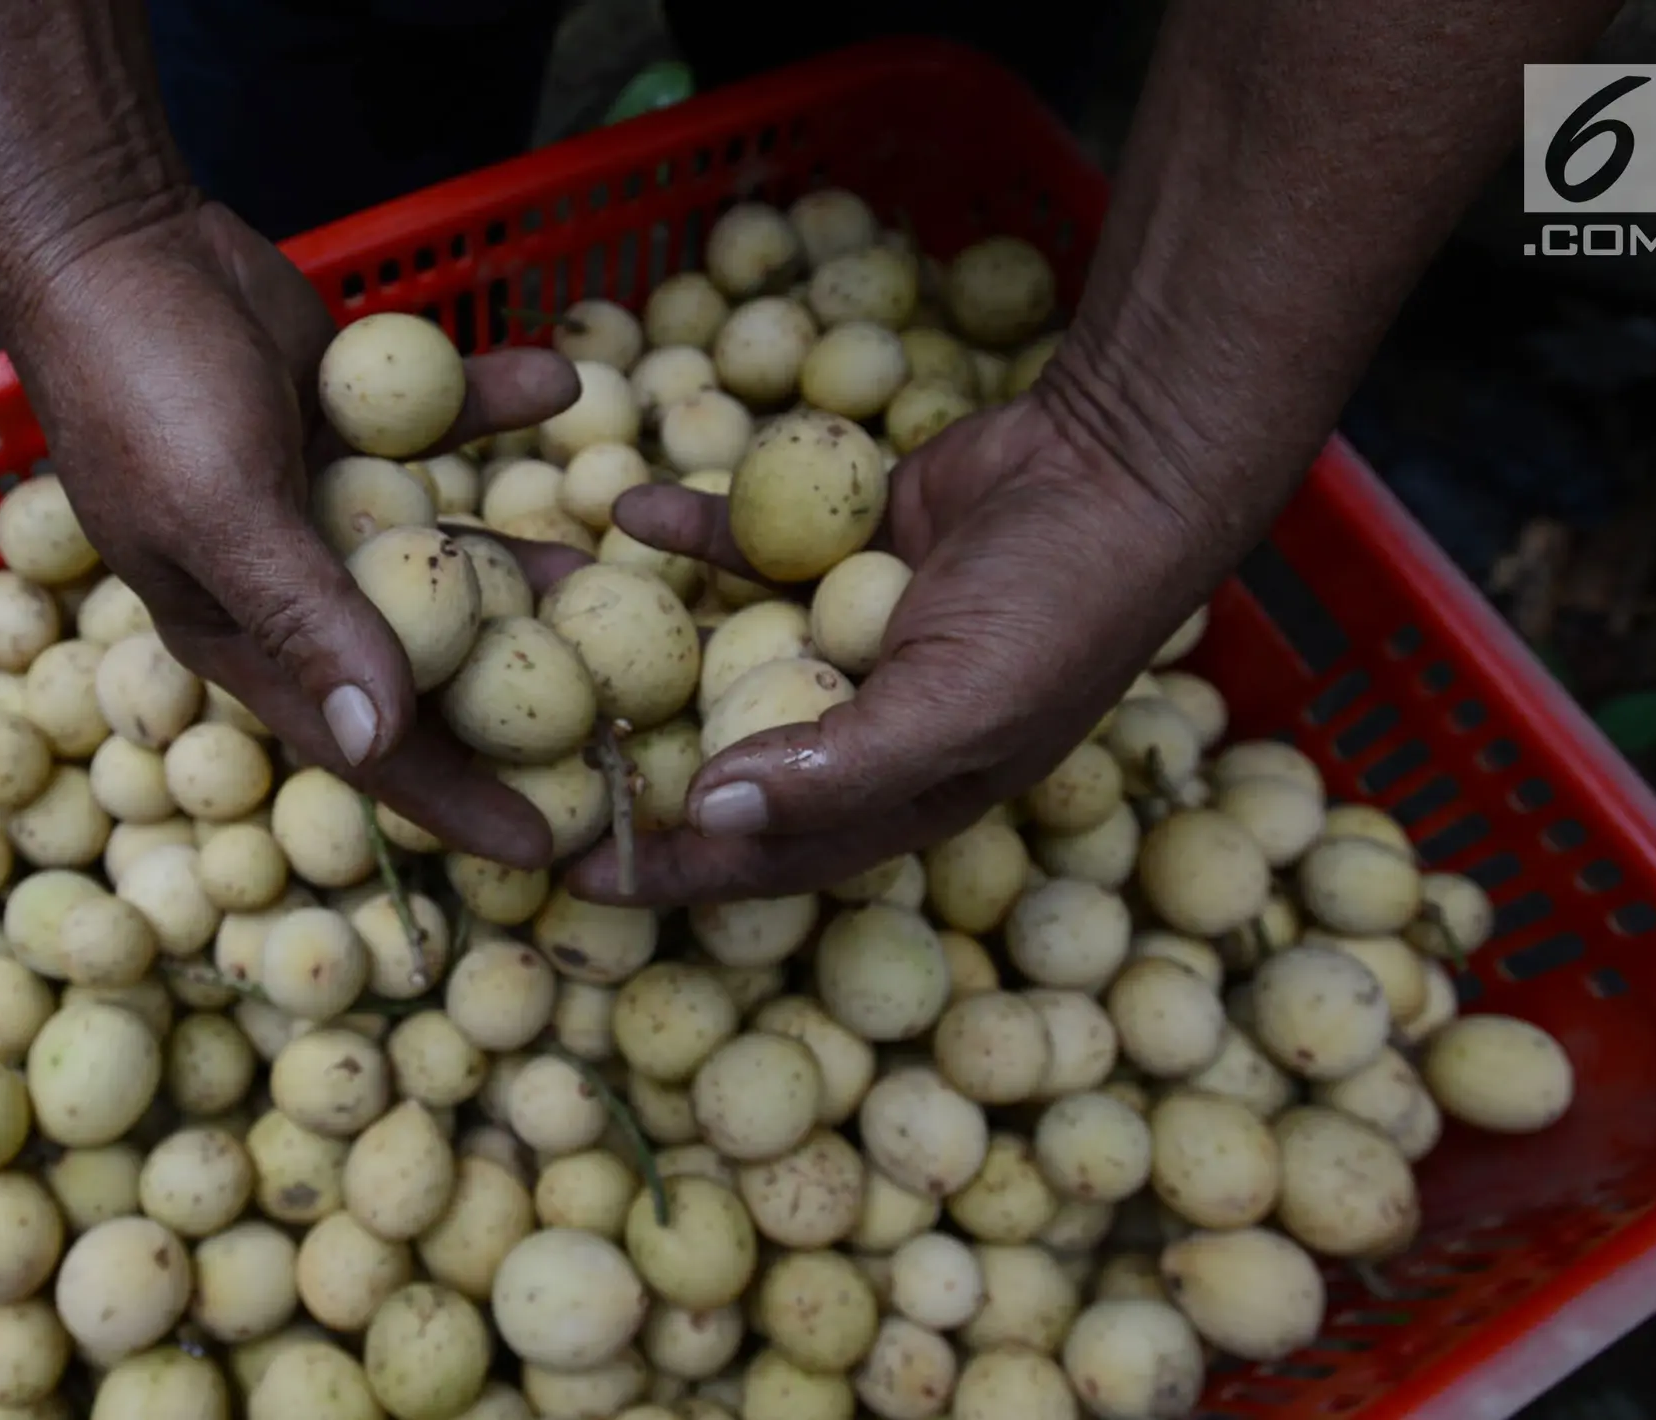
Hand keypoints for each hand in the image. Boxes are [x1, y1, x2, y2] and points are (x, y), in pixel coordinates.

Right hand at [0, 201, 580, 865]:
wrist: (109, 236)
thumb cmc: (140, 383)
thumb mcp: (222, 507)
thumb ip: (305, 616)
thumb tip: (381, 741)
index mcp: (239, 631)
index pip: (360, 744)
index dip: (450, 800)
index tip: (543, 849)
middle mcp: (287, 583)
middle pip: (420, 662)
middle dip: (509, 693)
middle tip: (615, 721)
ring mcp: (324, 502)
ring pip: (447, 552)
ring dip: (523, 558)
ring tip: (610, 571)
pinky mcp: (355, 423)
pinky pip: (444, 432)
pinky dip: (497, 408)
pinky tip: (560, 381)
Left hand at [564, 388, 1248, 903]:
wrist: (1122, 465)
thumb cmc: (1059, 607)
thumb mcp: (960, 708)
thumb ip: (839, 770)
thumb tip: (710, 815)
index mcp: (898, 791)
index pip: (765, 854)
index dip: (673, 871)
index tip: (573, 874)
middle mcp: (862, 722)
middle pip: (724, 761)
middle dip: (635, 766)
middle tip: (532, 761)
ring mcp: (844, 632)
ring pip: (717, 652)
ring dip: (642, 641)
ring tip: (550, 631)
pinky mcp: (834, 547)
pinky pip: (741, 550)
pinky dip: (689, 533)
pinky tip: (628, 506)